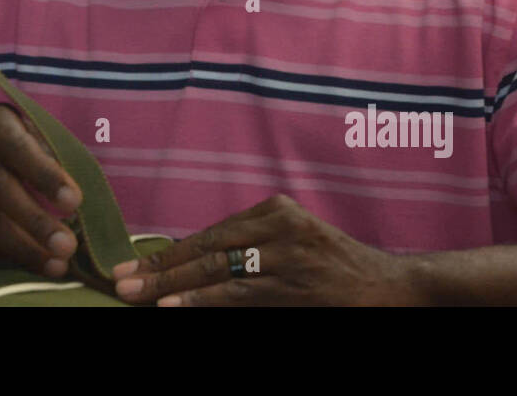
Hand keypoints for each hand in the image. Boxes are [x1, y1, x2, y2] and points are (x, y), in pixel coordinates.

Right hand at [0, 102, 82, 277]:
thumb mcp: (2, 121)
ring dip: (24, 246)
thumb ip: (35, 145)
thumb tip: (71, 178)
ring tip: (55, 264)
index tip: (73, 201)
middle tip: (66, 245)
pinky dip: (7, 250)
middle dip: (36, 220)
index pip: (20, 150)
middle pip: (2, 189)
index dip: (46, 175)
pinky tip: (34, 262)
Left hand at [111, 194, 417, 305]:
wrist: (396, 289)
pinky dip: (204, 301)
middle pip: (207, 250)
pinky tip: (175, 306)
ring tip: (136, 294)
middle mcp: (279, 227)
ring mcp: (288, 257)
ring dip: (172, 286)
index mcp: (275, 211)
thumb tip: (190, 271)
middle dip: (160, 268)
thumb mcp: (294, 245)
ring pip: (218, 273)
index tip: (132, 264)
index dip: (169, 252)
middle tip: (120, 280)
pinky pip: (241, 296)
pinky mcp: (296, 289)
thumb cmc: (338, 269)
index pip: (210, 234)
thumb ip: (250, 249)